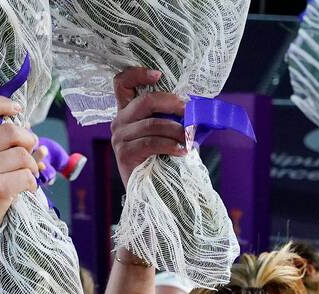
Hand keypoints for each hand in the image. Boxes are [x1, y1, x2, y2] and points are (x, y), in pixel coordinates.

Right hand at [111, 67, 186, 185]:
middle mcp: (119, 122)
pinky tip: (183, 151)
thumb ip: (173, 116)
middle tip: (190, 112)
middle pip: (144, 101)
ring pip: (151, 124)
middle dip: (172, 103)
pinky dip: (170, 145)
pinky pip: (151, 143)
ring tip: (190, 139)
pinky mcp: (124, 154)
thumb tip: (199, 106)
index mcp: (127, 112)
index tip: (158, 75)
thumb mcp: (166, 133)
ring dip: (176, 130)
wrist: (153, 193)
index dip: (137, 74)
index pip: (121, 83)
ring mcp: (119, 138)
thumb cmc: (162, 160)